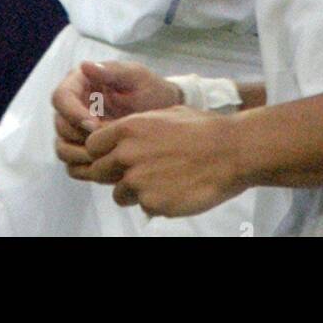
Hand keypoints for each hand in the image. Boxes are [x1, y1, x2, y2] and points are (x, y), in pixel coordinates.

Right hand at [53, 61, 180, 169]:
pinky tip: (109, 166)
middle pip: (60, 125)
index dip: (73, 114)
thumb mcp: (136, 77)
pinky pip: (73, 165)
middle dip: (80, 138)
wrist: (165, 113)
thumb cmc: (151, 90)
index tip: (95, 126)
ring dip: (81, 156)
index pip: (61, 98)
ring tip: (108, 157)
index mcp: (81, 83)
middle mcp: (74, 106)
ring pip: (62, 148)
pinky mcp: (84, 150)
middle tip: (107, 144)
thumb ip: (111, 72)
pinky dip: (86, 169)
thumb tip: (84, 65)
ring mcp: (77, 131)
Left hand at [78, 106, 247, 217]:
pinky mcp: (153, 204)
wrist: (230, 151)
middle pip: (99, 172)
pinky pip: (144, 207)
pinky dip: (156, 203)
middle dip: (114, 174)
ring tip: (161, 181)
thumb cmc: (202, 128)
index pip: (93, 146)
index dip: (101, 152)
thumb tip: (124, 138)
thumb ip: (137, 129)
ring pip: (119, 194)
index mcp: (128, 128)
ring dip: (134, 191)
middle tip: (137, 172)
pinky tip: (175, 190)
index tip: (113, 156)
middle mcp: (127, 154)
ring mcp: (139, 181)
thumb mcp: (164, 115)